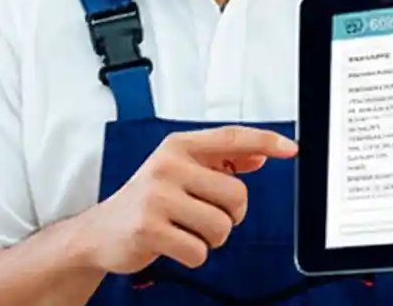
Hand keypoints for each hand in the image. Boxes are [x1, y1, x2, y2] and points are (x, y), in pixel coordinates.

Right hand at [75, 125, 297, 274]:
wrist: (100, 232)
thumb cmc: (146, 200)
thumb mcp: (179, 172)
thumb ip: (219, 162)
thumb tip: (259, 158)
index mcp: (178, 147)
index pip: (232, 137)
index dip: (265, 141)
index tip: (292, 148)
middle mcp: (168, 165)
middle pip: (236, 194)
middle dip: (229, 215)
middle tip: (202, 216)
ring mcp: (157, 197)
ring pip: (221, 226)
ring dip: (211, 238)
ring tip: (185, 231)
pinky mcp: (150, 229)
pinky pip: (199, 251)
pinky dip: (193, 255)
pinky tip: (172, 245)